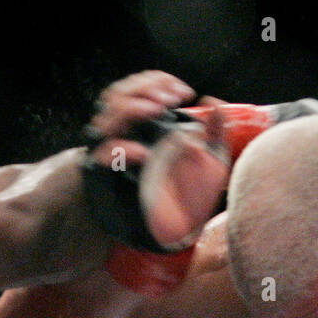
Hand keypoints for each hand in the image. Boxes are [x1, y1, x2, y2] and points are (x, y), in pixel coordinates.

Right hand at [83, 71, 229, 251]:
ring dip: (132, 107)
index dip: (156, 82)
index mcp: (140, 129)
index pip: (137, 89)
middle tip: (172, 99)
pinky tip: (143, 153)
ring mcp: (107, 154)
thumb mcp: (202, 165)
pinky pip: (103, 156)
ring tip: (157, 110)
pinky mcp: (102, 177)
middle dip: (146, 89)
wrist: (152, 235)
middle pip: (118, 94)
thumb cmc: (176, 197)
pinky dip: (122, 150)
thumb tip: (215, 104)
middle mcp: (120, 136)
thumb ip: (212, 135)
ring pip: (107, 116)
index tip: (184, 93)